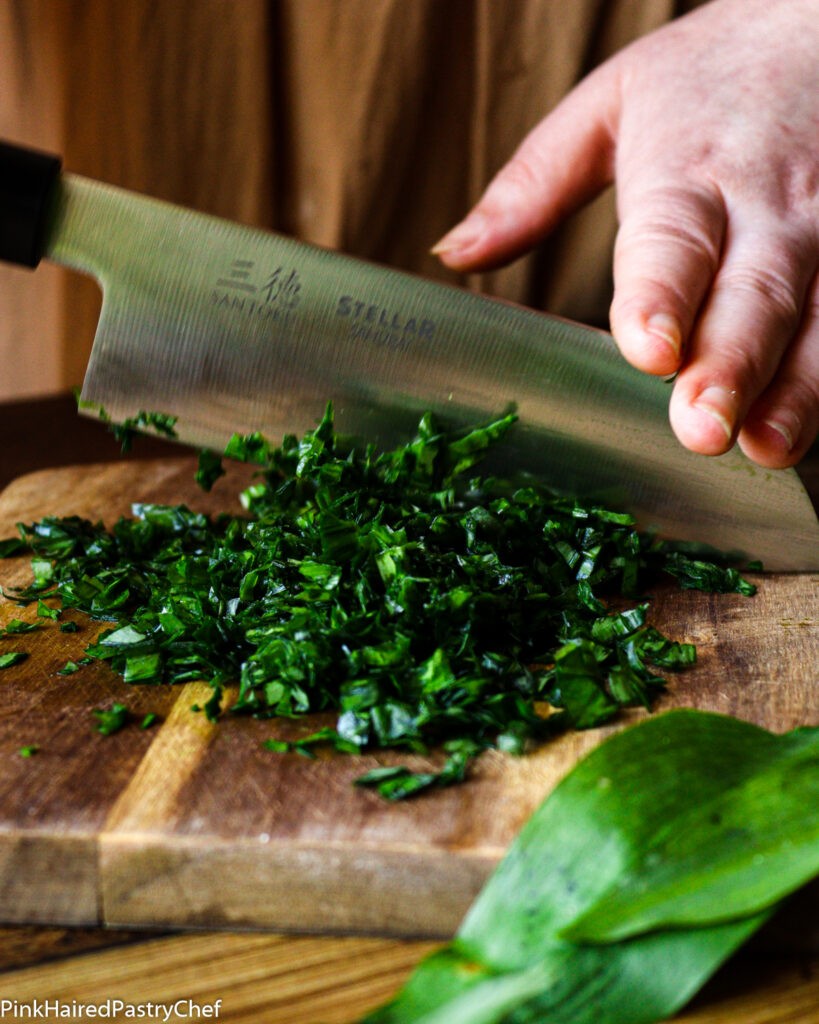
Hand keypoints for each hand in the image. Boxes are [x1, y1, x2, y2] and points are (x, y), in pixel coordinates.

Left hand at [432, 0, 818, 468]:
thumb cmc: (705, 77)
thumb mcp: (608, 104)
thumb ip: (532, 186)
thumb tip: (454, 253)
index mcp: (687, 165)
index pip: (673, 235)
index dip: (660, 295)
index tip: (648, 351)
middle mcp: (767, 201)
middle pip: (752, 290)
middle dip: (728, 364)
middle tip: (700, 428)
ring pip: (817, 316)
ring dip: (793, 388)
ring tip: (765, 448)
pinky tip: (804, 431)